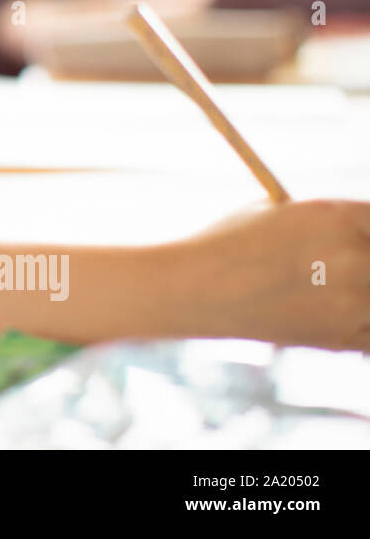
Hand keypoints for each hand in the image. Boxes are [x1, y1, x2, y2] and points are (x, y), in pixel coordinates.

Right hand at [171, 198, 369, 350]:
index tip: (359, 242)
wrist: (195, 289)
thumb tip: (358, 235)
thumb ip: (326, 222)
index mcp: (336, 214)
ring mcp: (352, 299)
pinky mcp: (342, 335)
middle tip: (342, 270)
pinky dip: (358, 325)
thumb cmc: (228, 244)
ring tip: (329, 292)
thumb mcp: (277, 214)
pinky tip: (330, 315)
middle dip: (362, 262)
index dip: (367, 232)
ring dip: (361, 294)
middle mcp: (354, 255)